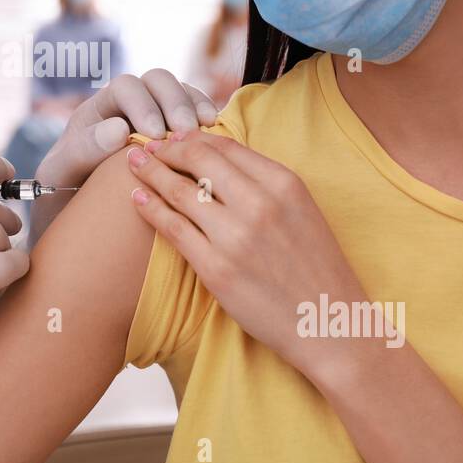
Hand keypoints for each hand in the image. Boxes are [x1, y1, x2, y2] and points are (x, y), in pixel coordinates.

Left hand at [29, 69, 216, 244]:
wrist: (76, 213)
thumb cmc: (64, 192)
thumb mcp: (61, 172)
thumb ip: (83, 149)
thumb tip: (119, 129)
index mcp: (100, 108)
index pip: (126, 86)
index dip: (143, 104)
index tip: (154, 135)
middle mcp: (130, 105)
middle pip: (158, 81)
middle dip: (174, 102)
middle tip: (184, 133)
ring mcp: (157, 115)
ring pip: (182, 92)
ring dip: (195, 108)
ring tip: (202, 132)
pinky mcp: (177, 134)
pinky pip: (197, 113)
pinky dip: (207, 119)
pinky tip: (214, 135)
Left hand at [124, 130, 372, 384]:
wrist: (328, 324)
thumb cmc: (314, 267)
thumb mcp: (301, 210)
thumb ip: (264, 183)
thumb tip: (218, 158)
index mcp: (284, 183)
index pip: (225, 146)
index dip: (193, 138)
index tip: (174, 137)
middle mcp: (260, 204)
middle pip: (198, 160)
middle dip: (166, 149)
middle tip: (145, 146)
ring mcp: (236, 237)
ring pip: (180, 191)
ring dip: (151, 173)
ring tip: (134, 164)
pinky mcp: (216, 269)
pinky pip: (173, 229)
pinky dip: (151, 208)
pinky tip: (138, 198)